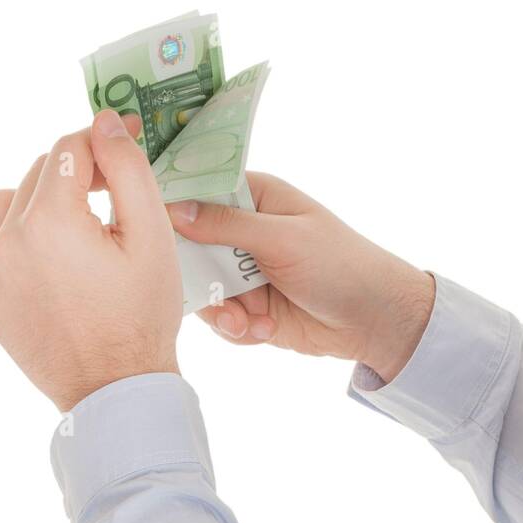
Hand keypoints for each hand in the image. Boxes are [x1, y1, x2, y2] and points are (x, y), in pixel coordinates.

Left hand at [0, 110, 183, 411]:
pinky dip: (11, 237)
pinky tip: (46, 255)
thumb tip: (104, 122)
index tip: (129, 145)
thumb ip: (127, 169)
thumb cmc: (142, 314)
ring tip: (78, 226)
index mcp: (50, 219)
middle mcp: (7, 239)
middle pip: (40, 172)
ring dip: (40, 200)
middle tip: (116, 197)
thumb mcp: (151, 235)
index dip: (104, 141)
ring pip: (7, 202)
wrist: (116, 389)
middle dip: (79, 173)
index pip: (70, 149)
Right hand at [167, 173, 434, 382]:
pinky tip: (262, 331)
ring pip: (200, 287)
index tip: (149, 229)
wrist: (373, 319)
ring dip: (221, 310)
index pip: (197, 191)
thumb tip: (171, 208)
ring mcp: (243, 270)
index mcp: (254, 196)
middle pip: (188, 245)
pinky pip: (220, 317)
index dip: (170, 208)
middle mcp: (242, 230)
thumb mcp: (282, 238)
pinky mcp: (248, 306)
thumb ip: (226, 224)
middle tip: (211, 295)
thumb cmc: (338, 264)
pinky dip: (237, 328)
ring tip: (245, 322)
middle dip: (197, 276)